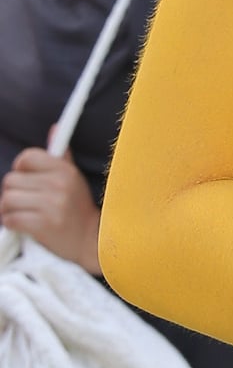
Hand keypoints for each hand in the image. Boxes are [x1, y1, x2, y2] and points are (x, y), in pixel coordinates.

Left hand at [0, 147, 101, 270]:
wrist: (89, 239)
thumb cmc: (77, 207)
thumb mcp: (73, 177)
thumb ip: (60, 156)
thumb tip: (54, 128)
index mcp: (64, 170)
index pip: (27, 157)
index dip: (19, 167)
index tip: (24, 178)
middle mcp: (57, 184)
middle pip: (11, 180)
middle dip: (10, 192)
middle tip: (21, 201)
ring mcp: (51, 205)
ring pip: (7, 200)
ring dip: (7, 210)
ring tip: (19, 213)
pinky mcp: (43, 225)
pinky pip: (10, 219)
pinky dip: (11, 223)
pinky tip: (21, 224)